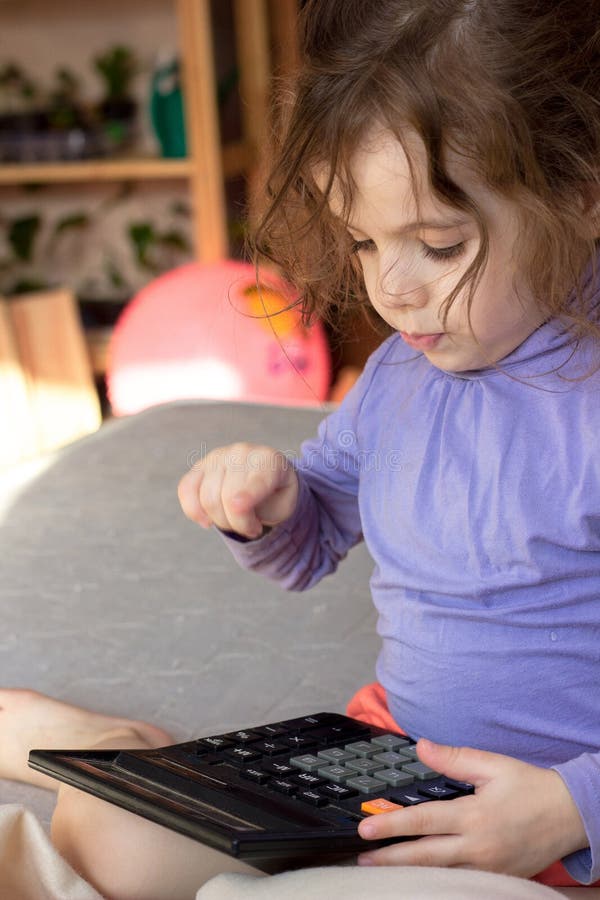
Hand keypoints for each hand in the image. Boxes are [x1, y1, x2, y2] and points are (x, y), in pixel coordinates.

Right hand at [178, 442, 298, 538]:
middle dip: (239, 524)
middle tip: (252, 528)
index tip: (241, 513)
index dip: (246, 500)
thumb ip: (267, 509)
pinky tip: (207, 520)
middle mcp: (241, 453)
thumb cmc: (275, 495)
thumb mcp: (283, 507)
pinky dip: (194, 511)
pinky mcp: (199, 466)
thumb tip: (234, 506)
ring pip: (207, 499)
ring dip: (221, 521)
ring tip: (236, 520)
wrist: (265, 478)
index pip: (255, 483)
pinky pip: (186, 490)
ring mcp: (217, 457)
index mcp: (268, 461)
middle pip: (228, 498)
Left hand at [357, 739, 587, 876]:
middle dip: (389, 858)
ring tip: (380, 869)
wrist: (570, 816)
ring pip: (439, 875)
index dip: (390, 826)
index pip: (422, 822)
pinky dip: (435, 879)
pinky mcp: (496, 879)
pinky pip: (459, 881)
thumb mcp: (492, 765)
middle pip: (424, 857)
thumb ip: (453, 759)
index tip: (365, 829)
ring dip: (408, 872)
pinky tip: (418, 875)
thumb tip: (422, 748)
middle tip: (360, 856)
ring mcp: (487, 868)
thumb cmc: (531, 788)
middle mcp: (477, 848)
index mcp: (473, 816)